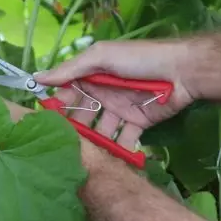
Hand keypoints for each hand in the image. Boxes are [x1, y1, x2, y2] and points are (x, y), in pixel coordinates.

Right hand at [34, 39, 196, 149]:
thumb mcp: (101, 58)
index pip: (69, 93)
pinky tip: (108, 163)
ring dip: (93, 142)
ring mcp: (120, 110)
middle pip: (83, 114)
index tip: (48, 121)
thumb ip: (70, 70)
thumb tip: (37, 78)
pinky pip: (123, 139)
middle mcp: (104, 93)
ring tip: (84, 158)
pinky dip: (117, 151)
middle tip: (64, 144)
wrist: (183, 72)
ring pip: (101, 130)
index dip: (59, 106)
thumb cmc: (139, 60)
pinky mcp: (137, 124)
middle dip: (74, 129)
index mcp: (93, 76)